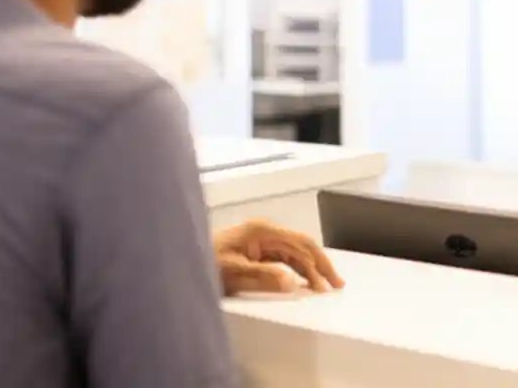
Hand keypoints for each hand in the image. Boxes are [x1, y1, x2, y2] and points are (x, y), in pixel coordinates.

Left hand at [213, 219, 344, 296]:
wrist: (181, 259)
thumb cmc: (203, 262)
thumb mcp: (233, 273)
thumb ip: (263, 277)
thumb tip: (291, 282)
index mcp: (262, 230)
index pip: (301, 243)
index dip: (318, 263)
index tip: (329, 283)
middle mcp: (264, 232)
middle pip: (301, 246)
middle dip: (319, 265)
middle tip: (336, 284)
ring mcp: (259, 241)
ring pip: (293, 253)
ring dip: (309, 269)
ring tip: (323, 287)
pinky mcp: (254, 251)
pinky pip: (282, 259)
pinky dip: (295, 270)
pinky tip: (302, 281)